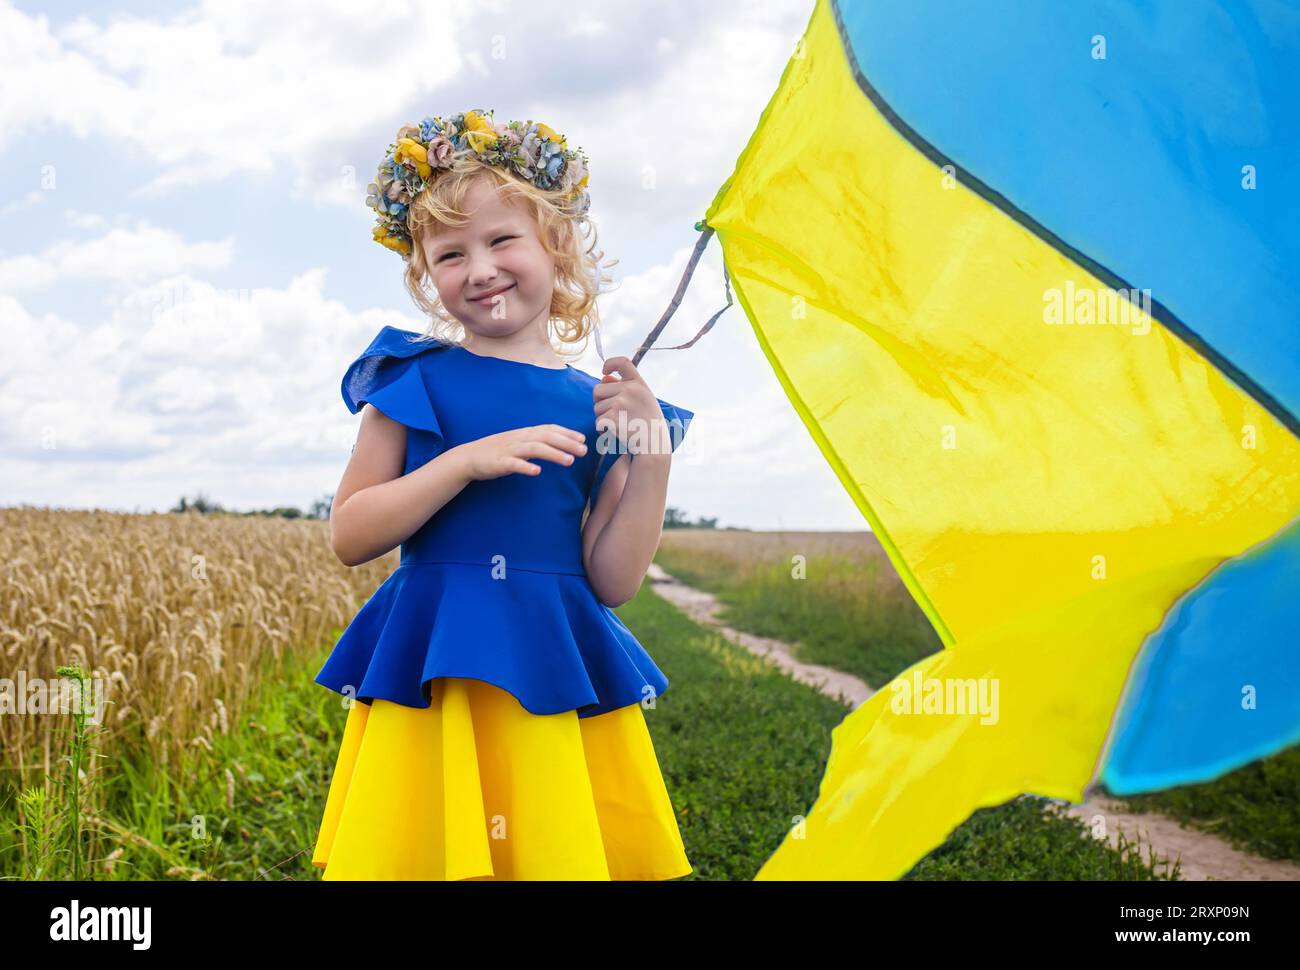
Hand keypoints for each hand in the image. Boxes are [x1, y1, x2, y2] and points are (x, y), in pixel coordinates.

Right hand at [453, 424, 587, 480]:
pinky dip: (525, 467)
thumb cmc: (498, 451)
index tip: (583, 439)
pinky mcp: (499, 463)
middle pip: (546, 437)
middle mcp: (519, 438)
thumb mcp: (519, 443)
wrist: (468, 457)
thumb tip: (559, 445)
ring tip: (569, 461)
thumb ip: (536, 442)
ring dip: (553, 454)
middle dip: (566, 443)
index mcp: (525, 433)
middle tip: (584, 451)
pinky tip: (537, 471)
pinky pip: (514, 464)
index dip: (567, 433)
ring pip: (534, 449)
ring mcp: (509, 450)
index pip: (549, 429)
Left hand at [593, 356, 669, 455]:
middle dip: (600, 402)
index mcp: (638, 383)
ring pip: (596, 407)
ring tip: (619, 424)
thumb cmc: (648, 422)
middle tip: (614, 413)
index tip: (604, 370)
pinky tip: (615, 432)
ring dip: (602, 417)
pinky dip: (603, 429)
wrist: (654, 444)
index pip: (623, 362)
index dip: (610, 363)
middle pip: (598, 390)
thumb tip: (603, 377)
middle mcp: (630, 390)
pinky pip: (598, 421)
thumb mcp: (643, 399)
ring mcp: (621, 403)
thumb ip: (624, 386)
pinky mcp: (613, 417)